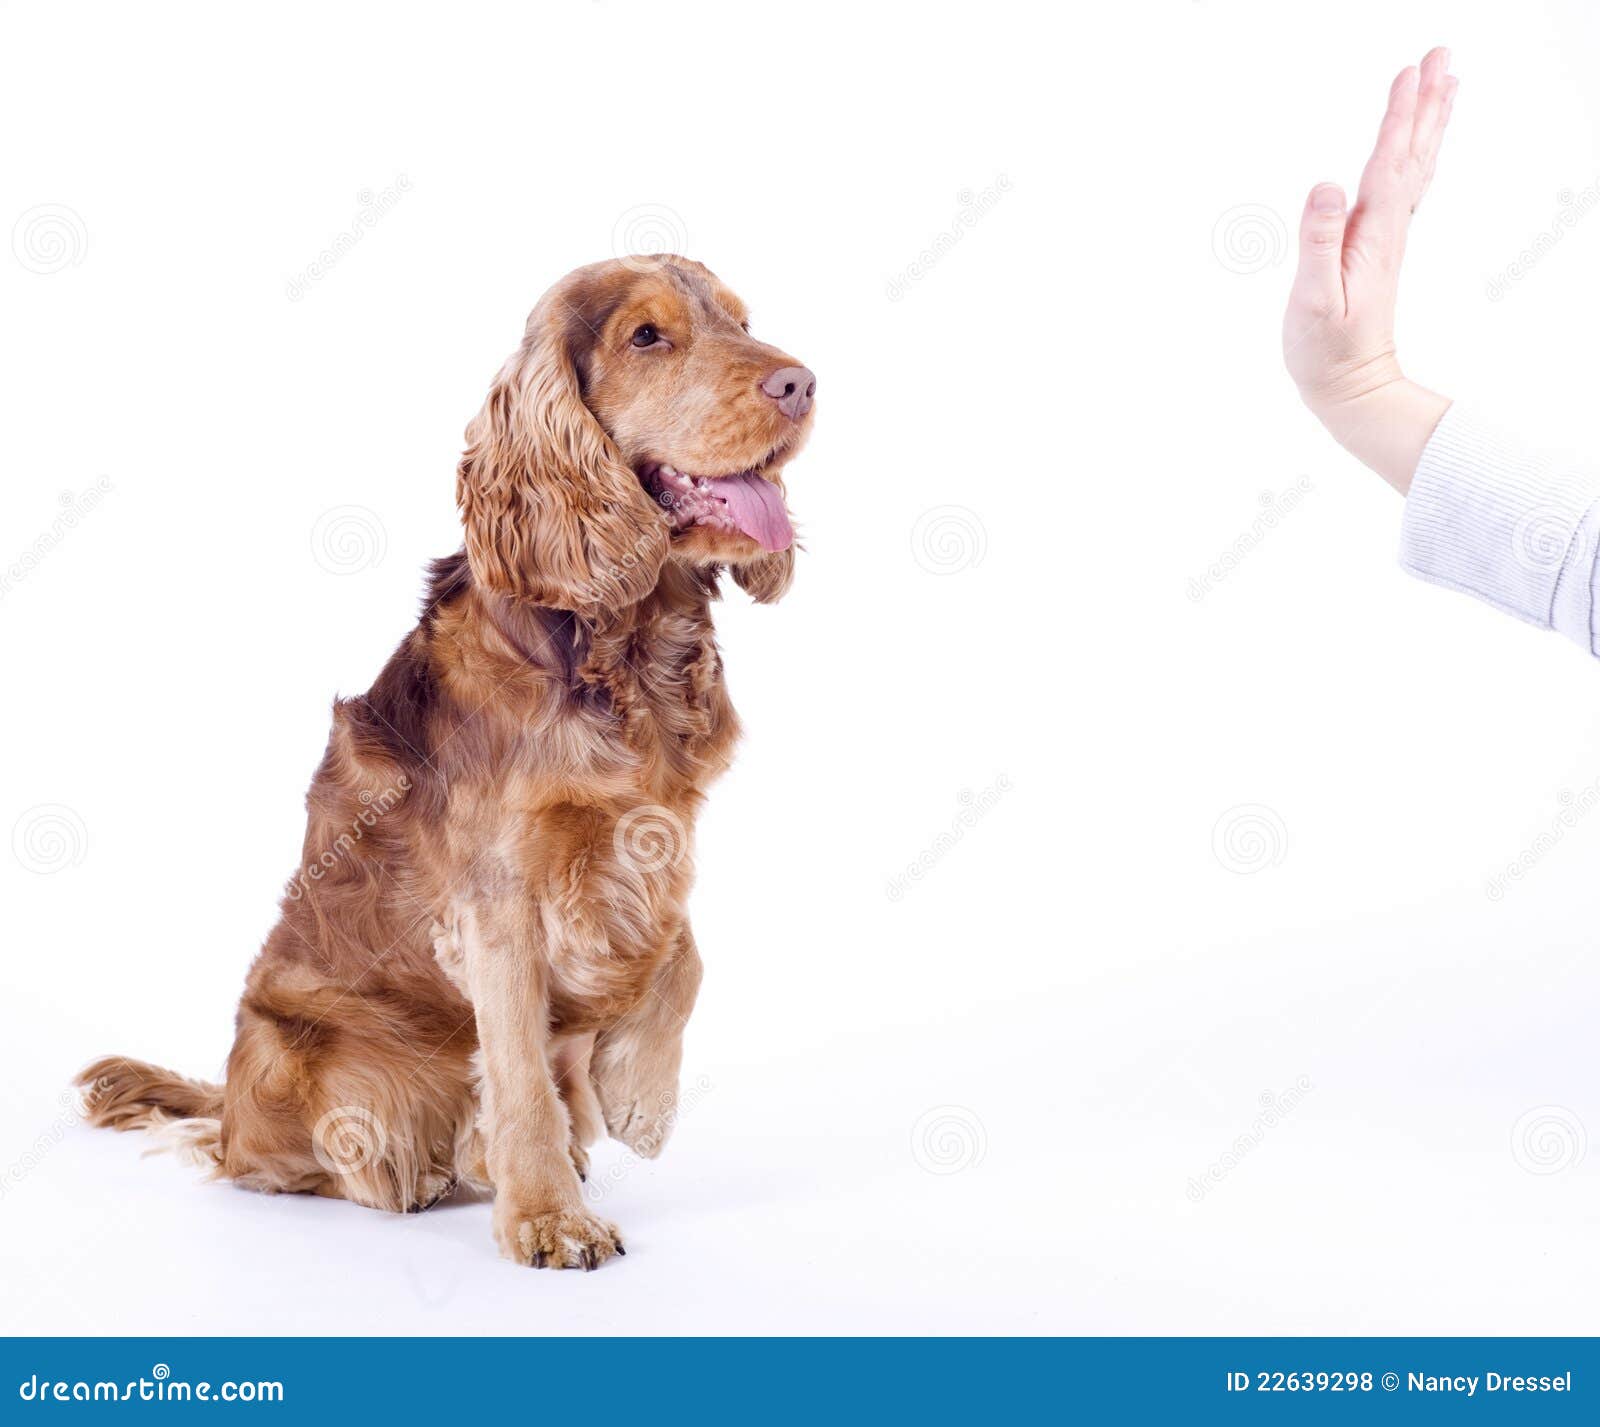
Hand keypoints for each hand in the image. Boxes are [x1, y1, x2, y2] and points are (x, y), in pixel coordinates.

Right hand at [1283, 47, 1457, 492]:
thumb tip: (1327, 183)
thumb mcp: (1313, 301)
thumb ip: (1318, 242)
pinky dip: (1413, 156)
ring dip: (1425, 124)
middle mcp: (1386, 231)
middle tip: (1439, 56)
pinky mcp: (1375, 251)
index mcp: (1371, 236)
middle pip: (1412, 155)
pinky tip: (1413, 147)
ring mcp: (1384, 240)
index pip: (1389, 164)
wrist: (1352, 389)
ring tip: (1439, 84)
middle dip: (1424, 104)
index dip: (1400, 117)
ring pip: (1413, 168)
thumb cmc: (1327, 353)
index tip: (1411, 72)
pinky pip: (1403, 188)